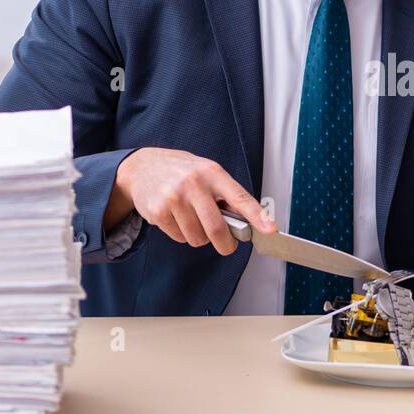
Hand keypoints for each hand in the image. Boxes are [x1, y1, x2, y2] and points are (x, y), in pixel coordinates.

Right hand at [107, 148, 274, 252]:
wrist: (143, 167)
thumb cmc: (182, 172)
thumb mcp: (207, 173)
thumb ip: (227, 195)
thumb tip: (250, 222)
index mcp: (212, 173)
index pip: (240, 197)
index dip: (257, 216)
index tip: (270, 229)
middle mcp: (193, 184)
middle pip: (216, 228)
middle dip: (225, 244)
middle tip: (226, 245)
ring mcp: (174, 198)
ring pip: (197, 238)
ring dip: (199, 237)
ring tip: (193, 220)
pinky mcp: (158, 212)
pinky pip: (180, 238)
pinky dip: (182, 234)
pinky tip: (176, 218)